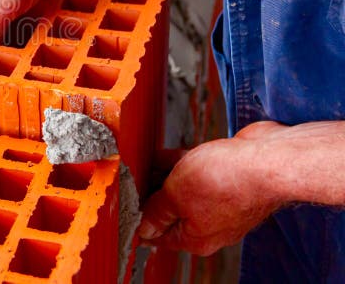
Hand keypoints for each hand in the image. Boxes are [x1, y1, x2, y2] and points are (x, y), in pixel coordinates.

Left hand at [138, 121, 285, 255]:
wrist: (270, 160)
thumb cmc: (227, 181)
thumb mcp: (176, 196)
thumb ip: (158, 212)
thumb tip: (144, 228)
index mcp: (196, 239)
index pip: (159, 237)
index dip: (139, 222)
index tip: (123, 208)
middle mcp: (210, 225)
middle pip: (170, 212)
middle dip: (150, 195)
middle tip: (129, 180)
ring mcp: (221, 202)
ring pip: (183, 190)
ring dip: (163, 177)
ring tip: (141, 164)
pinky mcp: (228, 180)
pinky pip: (197, 174)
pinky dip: (180, 165)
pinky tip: (162, 154)